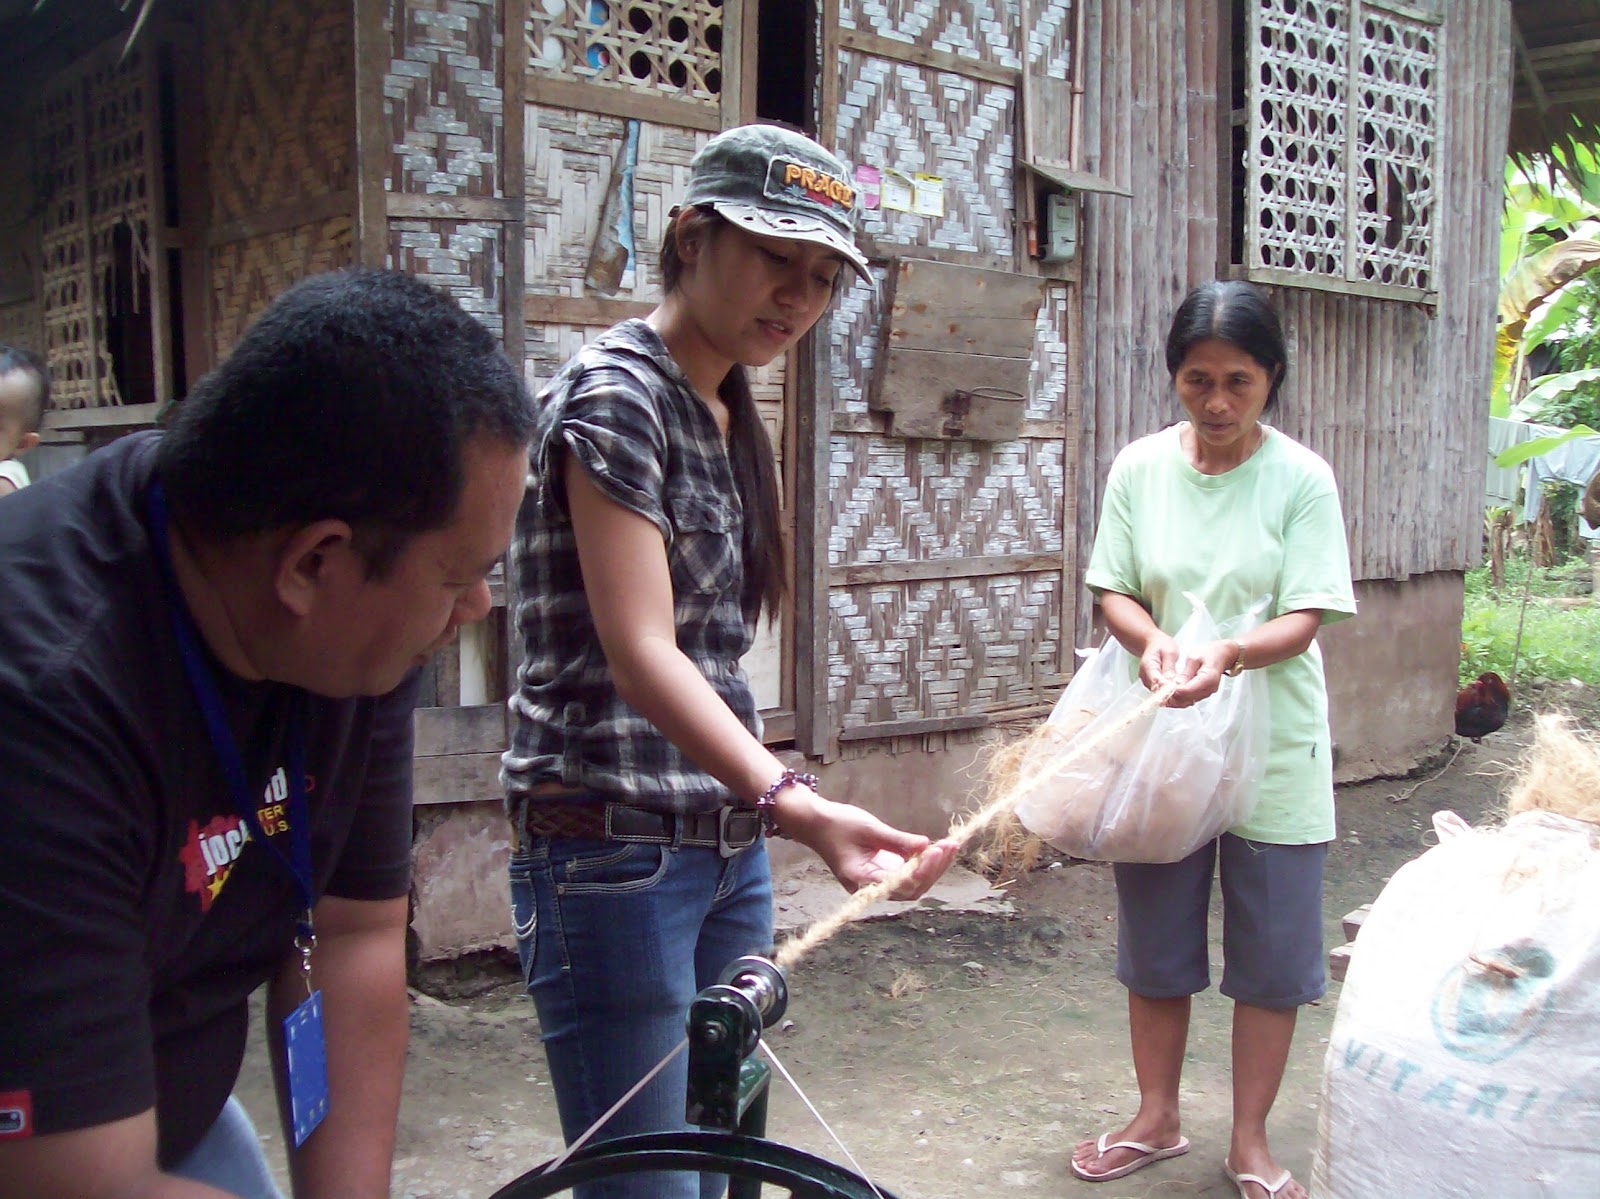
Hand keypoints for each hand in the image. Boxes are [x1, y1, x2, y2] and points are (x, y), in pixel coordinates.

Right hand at [773, 787, 958, 898]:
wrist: (814, 823)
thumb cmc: (837, 824)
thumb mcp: (870, 829)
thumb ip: (899, 841)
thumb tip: (927, 846)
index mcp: (862, 880)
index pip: (902, 884)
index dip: (923, 870)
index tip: (936, 849)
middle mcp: (870, 887)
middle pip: (912, 888)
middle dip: (934, 869)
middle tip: (950, 845)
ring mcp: (876, 882)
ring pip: (912, 883)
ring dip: (932, 867)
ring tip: (949, 846)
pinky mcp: (880, 873)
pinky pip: (906, 874)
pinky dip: (922, 863)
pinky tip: (936, 849)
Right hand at [1137, 632, 1181, 691]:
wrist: (1154, 644)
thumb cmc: (1162, 645)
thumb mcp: (1169, 653)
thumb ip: (1169, 668)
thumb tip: (1172, 683)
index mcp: (1148, 665)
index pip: (1156, 681)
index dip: (1167, 689)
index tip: (1179, 692)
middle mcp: (1145, 676)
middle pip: (1157, 690)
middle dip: (1171, 694)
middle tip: (1186, 695)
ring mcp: (1147, 682)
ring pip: (1159, 693)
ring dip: (1171, 695)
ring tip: (1185, 693)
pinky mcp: (1151, 685)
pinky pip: (1160, 692)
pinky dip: (1170, 693)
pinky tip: (1180, 691)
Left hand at [1163, 638, 1235, 707]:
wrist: (1223, 655)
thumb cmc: (1210, 653)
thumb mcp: (1194, 658)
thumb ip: (1186, 673)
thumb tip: (1176, 685)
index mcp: (1208, 678)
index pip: (1189, 690)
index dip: (1174, 690)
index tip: (1163, 687)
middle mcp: (1209, 689)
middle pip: (1187, 699)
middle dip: (1172, 697)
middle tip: (1158, 692)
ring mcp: (1207, 693)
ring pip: (1188, 701)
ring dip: (1174, 699)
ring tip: (1161, 693)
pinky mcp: (1203, 694)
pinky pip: (1190, 699)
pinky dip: (1179, 698)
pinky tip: (1169, 694)